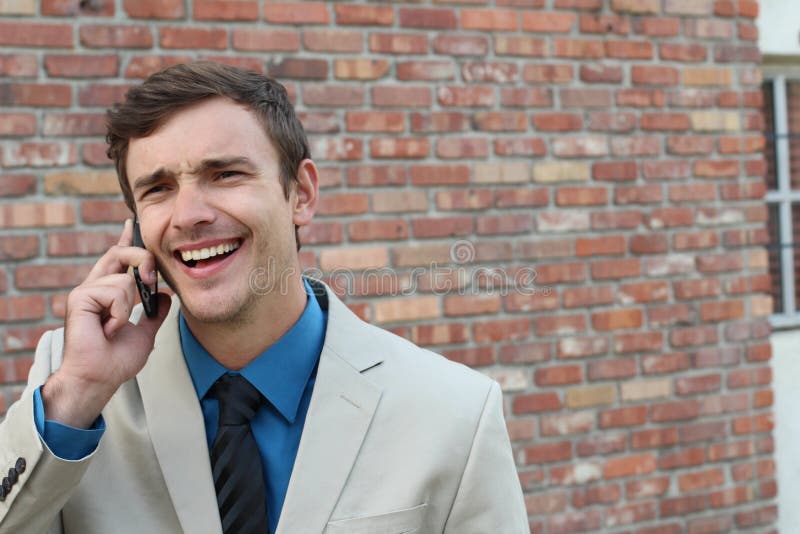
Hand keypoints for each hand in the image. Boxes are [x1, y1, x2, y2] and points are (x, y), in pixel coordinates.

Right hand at [42, 219, 170, 427]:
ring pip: (125, 277)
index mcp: (108, 293)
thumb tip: (166, 295)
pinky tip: (109, 329)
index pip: (117, 259)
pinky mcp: (80, 297)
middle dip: (143, 259)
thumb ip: (155, 313)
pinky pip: (116, 291)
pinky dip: (120, 313)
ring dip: (129, 306)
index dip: (125, 240)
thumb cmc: (116, 360)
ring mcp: (86, 290)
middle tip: (151, 280)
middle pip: (121, 252)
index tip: (131, 222)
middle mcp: (95, 287)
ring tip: (115, 328)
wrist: (100, 378)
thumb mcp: (145, 333)